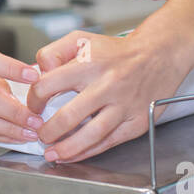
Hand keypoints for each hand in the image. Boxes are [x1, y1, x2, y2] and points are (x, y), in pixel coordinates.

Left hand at [26, 27, 193, 163]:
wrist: (159, 55)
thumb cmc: (116, 51)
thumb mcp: (81, 39)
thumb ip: (53, 52)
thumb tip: (37, 73)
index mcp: (89, 64)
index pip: (47, 86)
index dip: (34, 100)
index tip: (34, 107)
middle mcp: (106, 85)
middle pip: (67, 117)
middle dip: (47, 132)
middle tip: (40, 135)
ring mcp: (123, 106)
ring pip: (90, 135)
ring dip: (66, 149)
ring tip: (52, 153)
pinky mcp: (136, 122)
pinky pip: (108, 142)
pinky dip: (88, 152)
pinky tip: (74, 154)